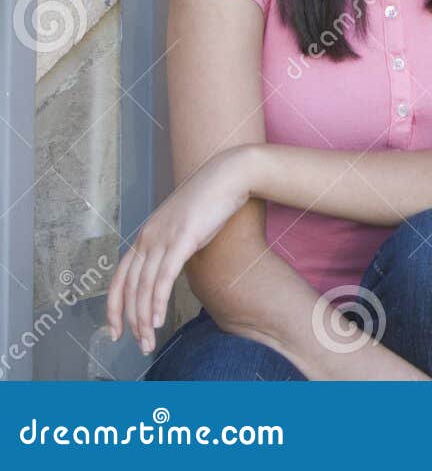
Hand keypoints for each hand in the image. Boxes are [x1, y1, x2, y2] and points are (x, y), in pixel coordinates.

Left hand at [106, 145, 255, 353]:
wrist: (230, 175)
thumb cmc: (213, 201)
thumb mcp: (185, 227)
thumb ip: (174, 246)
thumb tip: (173, 269)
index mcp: (146, 235)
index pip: (119, 279)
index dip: (114, 308)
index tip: (116, 331)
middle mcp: (148, 237)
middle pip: (129, 288)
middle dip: (130, 320)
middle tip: (138, 345)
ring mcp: (163, 237)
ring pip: (144, 287)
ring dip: (144, 318)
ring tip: (148, 340)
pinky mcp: (182, 239)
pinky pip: (164, 278)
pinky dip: (158, 302)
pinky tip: (158, 320)